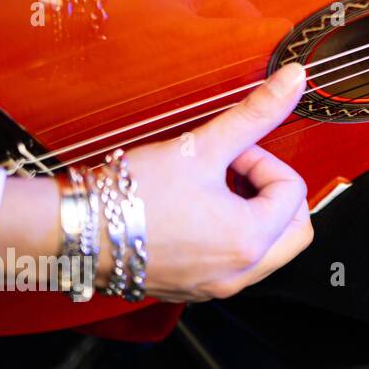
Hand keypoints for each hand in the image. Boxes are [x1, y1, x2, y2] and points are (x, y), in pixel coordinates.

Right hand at [115, 63, 312, 302]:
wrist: (74, 229)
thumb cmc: (132, 194)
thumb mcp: (201, 147)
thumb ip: (255, 114)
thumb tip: (295, 79)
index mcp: (250, 241)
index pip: (292, 191)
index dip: (264, 162)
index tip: (230, 154)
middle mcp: (239, 273)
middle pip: (294, 229)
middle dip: (273, 193)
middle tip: (238, 172)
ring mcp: (216, 286)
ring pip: (267, 249)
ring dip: (254, 214)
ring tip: (214, 190)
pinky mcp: (193, 289)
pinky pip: (234, 265)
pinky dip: (229, 236)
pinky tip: (195, 213)